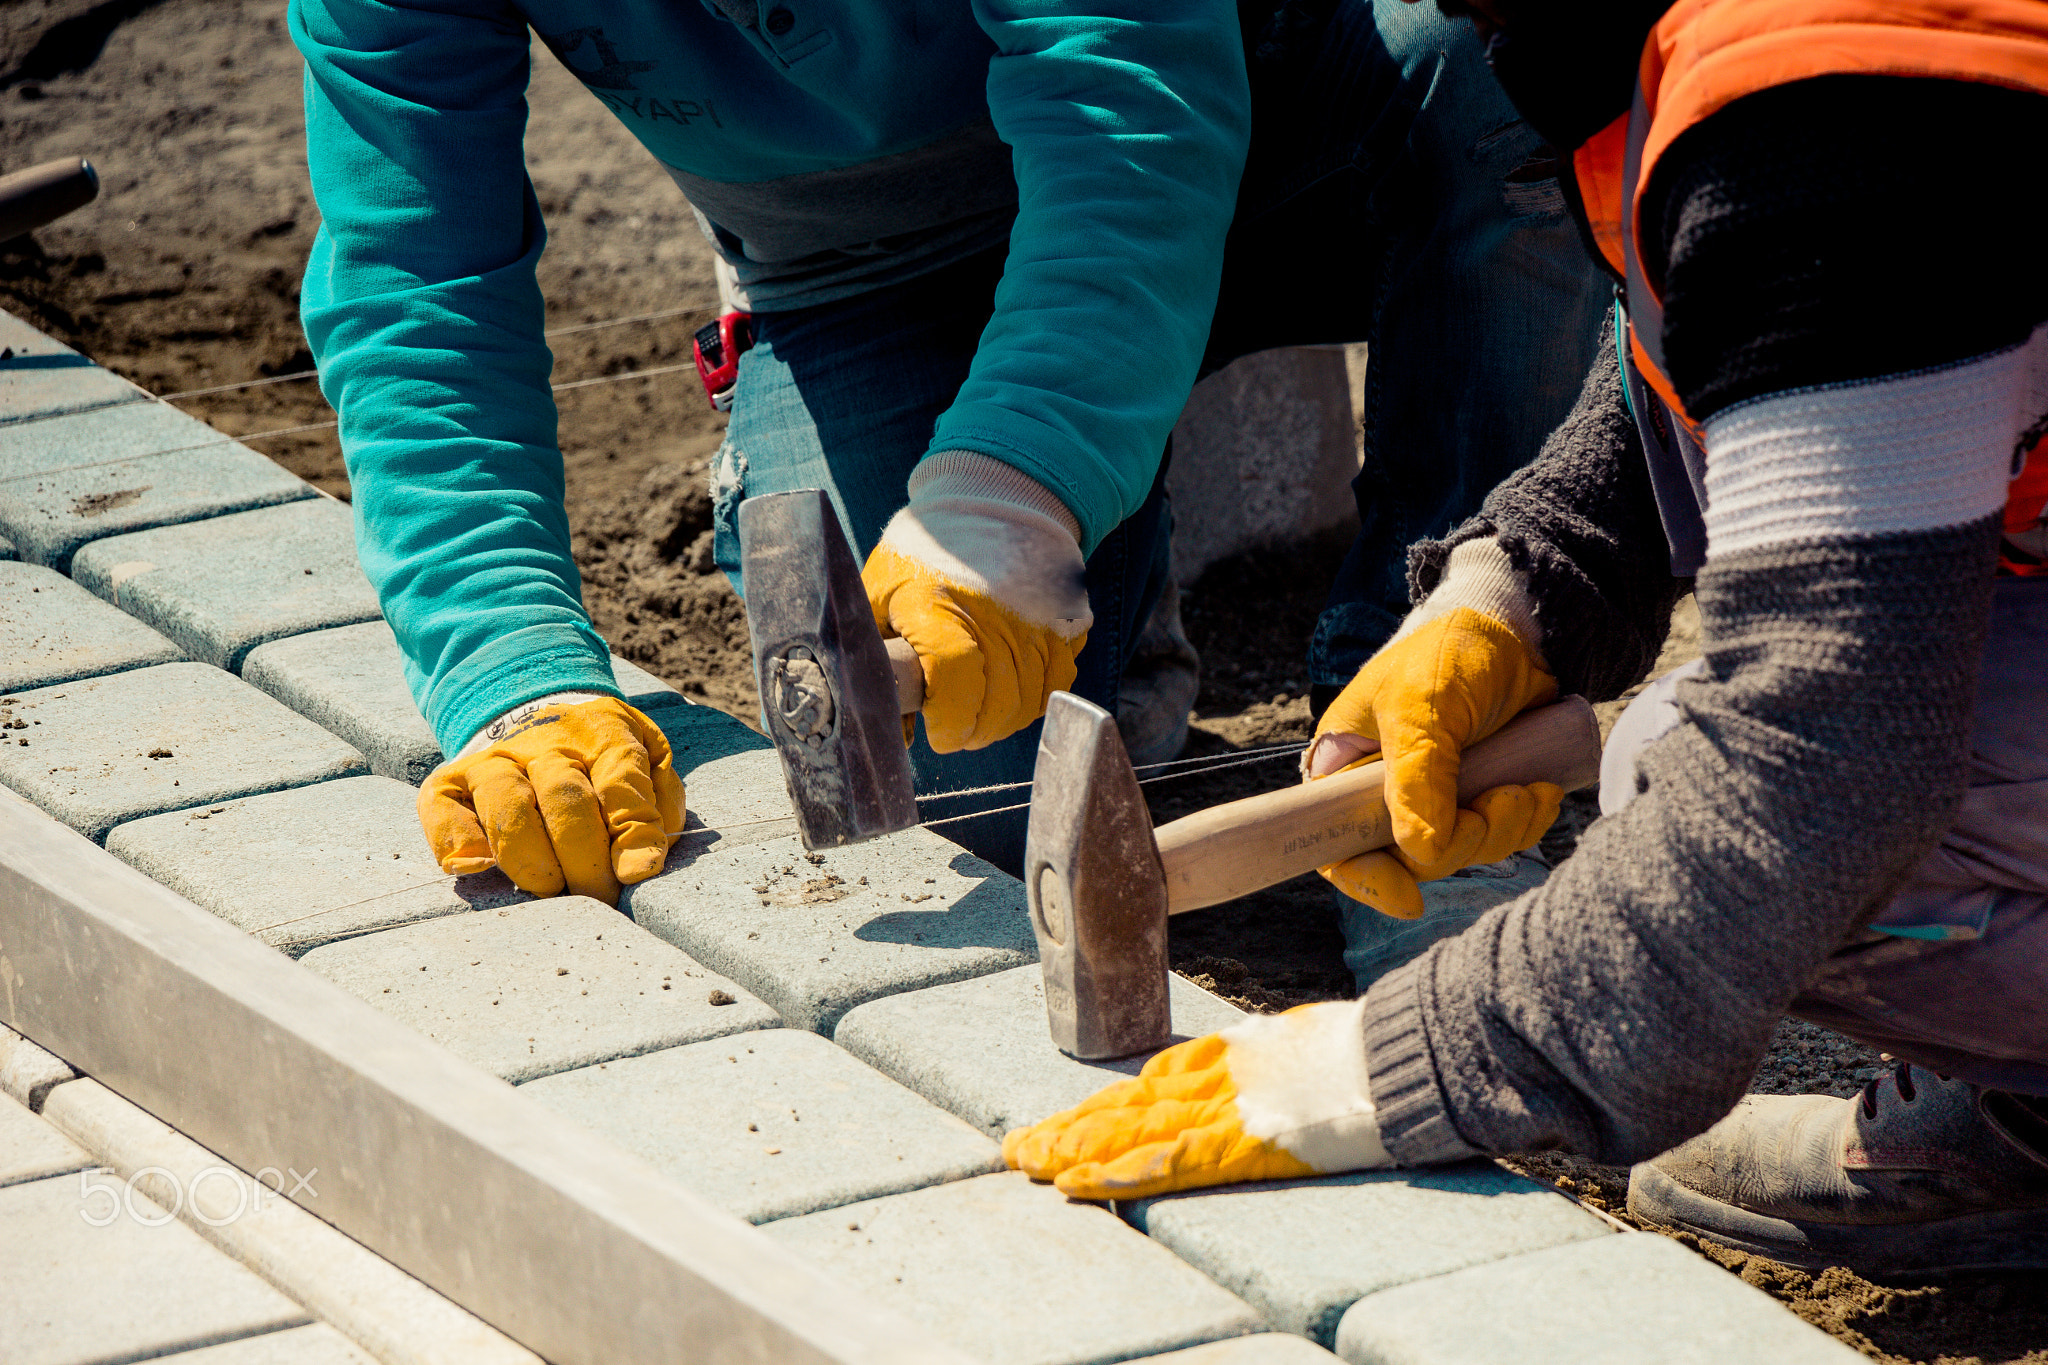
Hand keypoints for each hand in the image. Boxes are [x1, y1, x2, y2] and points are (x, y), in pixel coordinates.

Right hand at [419, 696, 682, 904]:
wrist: (532, 710)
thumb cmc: (602, 755)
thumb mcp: (647, 759)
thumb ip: (657, 802)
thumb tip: (644, 862)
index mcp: (602, 732)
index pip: (619, 782)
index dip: (630, 833)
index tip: (636, 874)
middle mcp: (544, 741)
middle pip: (564, 799)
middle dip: (585, 859)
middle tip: (600, 897)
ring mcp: (493, 758)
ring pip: (506, 805)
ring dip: (531, 859)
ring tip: (552, 890)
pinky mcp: (449, 779)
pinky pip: (442, 810)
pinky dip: (457, 843)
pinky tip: (482, 868)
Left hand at [863, 453, 1090, 752]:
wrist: (996, 497)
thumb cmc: (927, 549)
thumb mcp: (881, 587)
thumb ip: (876, 651)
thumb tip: (886, 719)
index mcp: (939, 607)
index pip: (956, 683)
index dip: (950, 720)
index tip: (939, 732)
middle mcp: (996, 615)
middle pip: (997, 704)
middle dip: (973, 731)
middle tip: (956, 728)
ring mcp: (1038, 620)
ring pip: (1029, 701)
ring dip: (1003, 719)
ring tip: (981, 713)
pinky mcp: (1068, 622)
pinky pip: (1057, 682)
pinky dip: (1035, 697)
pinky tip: (1011, 690)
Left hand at [1005, 999, 1389, 1200]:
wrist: (1406, 1050)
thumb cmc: (1371, 1049)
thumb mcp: (1303, 1043)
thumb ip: (1265, 1062)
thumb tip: (1249, 1076)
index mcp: (1230, 1051)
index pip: (1146, 1083)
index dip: (1101, 1105)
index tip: (1065, 1121)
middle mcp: (1214, 1076)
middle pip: (1123, 1103)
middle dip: (1068, 1126)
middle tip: (1021, 1145)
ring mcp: (1224, 1108)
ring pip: (1126, 1130)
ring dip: (1071, 1148)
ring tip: (1028, 1162)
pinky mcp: (1241, 1142)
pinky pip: (1163, 1163)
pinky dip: (1114, 1173)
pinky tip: (1076, 1184)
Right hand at [1305, 606, 1560, 919]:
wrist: (1515, 632)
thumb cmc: (1451, 653)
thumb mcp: (1424, 708)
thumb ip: (1416, 780)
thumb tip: (1418, 851)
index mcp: (1340, 769)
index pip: (1334, 843)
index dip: (1365, 877)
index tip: (1409, 896)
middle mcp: (1377, 792)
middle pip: (1405, 859)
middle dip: (1461, 842)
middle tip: (1499, 803)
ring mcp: (1428, 800)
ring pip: (1455, 854)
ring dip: (1501, 831)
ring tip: (1528, 788)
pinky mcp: (1472, 800)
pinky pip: (1492, 840)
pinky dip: (1522, 825)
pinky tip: (1539, 791)